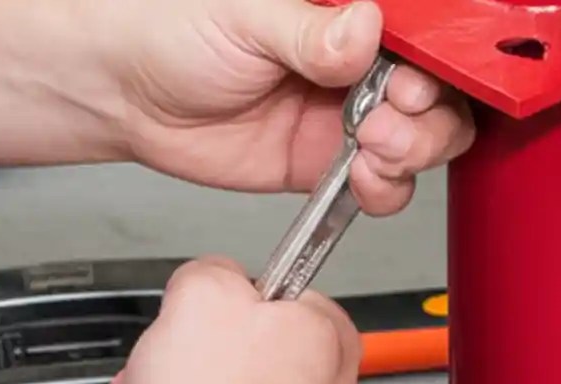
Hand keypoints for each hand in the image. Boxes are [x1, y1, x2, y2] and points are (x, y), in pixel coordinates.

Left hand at [105, 0, 474, 215]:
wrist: (120, 92)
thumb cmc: (167, 28)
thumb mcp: (243, 16)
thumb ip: (310, 31)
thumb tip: (366, 29)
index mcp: (345, 14)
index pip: (422, 36)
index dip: (438, 62)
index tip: (416, 80)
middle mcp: (360, 63)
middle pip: (440, 92)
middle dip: (430, 115)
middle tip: (392, 119)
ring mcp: (351, 115)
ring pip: (425, 139)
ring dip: (415, 152)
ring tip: (375, 152)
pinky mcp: (332, 163)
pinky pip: (386, 182)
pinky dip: (387, 188)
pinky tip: (365, 179)